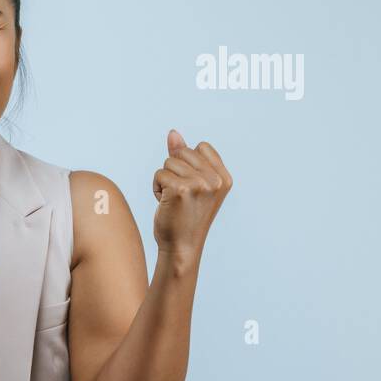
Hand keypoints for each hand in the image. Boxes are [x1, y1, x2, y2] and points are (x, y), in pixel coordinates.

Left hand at [152, 129, 231, 260]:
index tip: (191, 186)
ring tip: (173, 200)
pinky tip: (165, 204)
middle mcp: (216, 180)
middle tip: (180, 196)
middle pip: (182, 153)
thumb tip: (173, 133)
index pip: (201, 147)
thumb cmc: (185, 216)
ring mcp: (199, 184)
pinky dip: (156, 188)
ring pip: (168, 163)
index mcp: (225, 178)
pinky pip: (159, 174)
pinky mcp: (180, 189)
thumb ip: (184, 156)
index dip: (188, 163)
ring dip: (164, 180)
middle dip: (174, 171)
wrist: (181, 246)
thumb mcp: (192, 183)